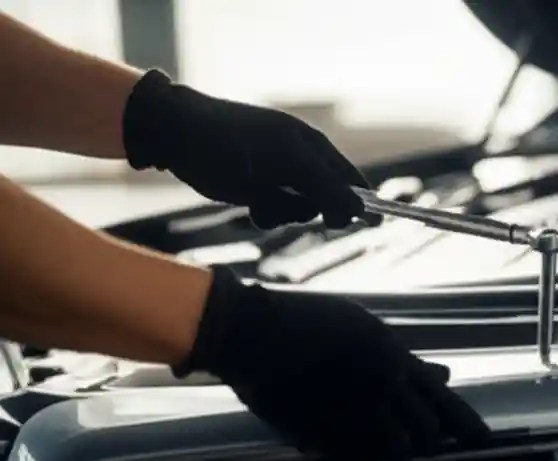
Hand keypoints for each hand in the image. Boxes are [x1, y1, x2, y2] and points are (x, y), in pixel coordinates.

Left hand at [122, 70, 369, 229]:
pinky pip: (276, 212)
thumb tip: (358, 208)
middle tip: (305, 214)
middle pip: (327, 198)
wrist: (176, 135)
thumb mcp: (285, 163)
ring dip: (286, 213)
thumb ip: (323, 187)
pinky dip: (268, 215)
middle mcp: (298, 161)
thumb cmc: (232, 141)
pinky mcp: (256, 190)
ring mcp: (277, 176)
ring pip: (300, 209)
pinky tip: (252, 208)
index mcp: (311, 146)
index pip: (348, 177)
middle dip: (316, 209)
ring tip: (262, 206)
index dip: (362, 200)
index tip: (376, 223)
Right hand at [177, 267, 491, 460]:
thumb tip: (445, 375)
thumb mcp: (364, 330)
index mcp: (393, 359)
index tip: (485, 442)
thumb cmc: (309, 322)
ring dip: (398, 452)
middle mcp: (381, 387)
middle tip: (424, 444)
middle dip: (430, 442)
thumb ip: (405, 359)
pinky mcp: (323, 433)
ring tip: (389, 447)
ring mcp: (353, 412)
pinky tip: (359, 455)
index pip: (445, 401)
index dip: (468, 426)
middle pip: (427, 433)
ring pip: (398, 450)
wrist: (252, 333)